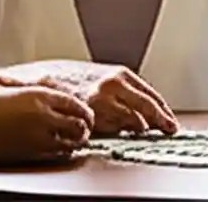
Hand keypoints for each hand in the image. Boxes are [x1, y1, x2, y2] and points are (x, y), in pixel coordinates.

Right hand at [0, 61, 176, 135]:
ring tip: (149, 132)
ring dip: (142, 128)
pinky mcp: (90, 118)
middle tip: (170, 130)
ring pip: (133, 121)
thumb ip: (116, 87)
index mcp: (118, 74)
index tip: (170, 120)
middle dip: (162, 120)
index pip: (150, 94)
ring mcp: (102, 102)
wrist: (36, 83)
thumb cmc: (63, 78)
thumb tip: (136, 102)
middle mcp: (114, 85)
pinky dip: (121, 132)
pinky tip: (124, 134)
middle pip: (149, 107)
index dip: (163, 110)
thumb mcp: (95, 75)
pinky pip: (113, 130)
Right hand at [0, 86, 93, 163]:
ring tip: (75, 141)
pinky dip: (60, 153)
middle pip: (78, 125)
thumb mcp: (9, 87)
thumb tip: (50, 93)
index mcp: (38, 95)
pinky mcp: (24, 154)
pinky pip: (52, 156)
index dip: (84, 112)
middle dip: (84, 128)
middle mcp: (41, 115)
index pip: (75, 104)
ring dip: (74, 142)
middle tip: (85, 130)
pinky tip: (57, 150)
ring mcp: (34, 137)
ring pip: (69, 143)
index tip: (85, 115)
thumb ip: (33, 91)